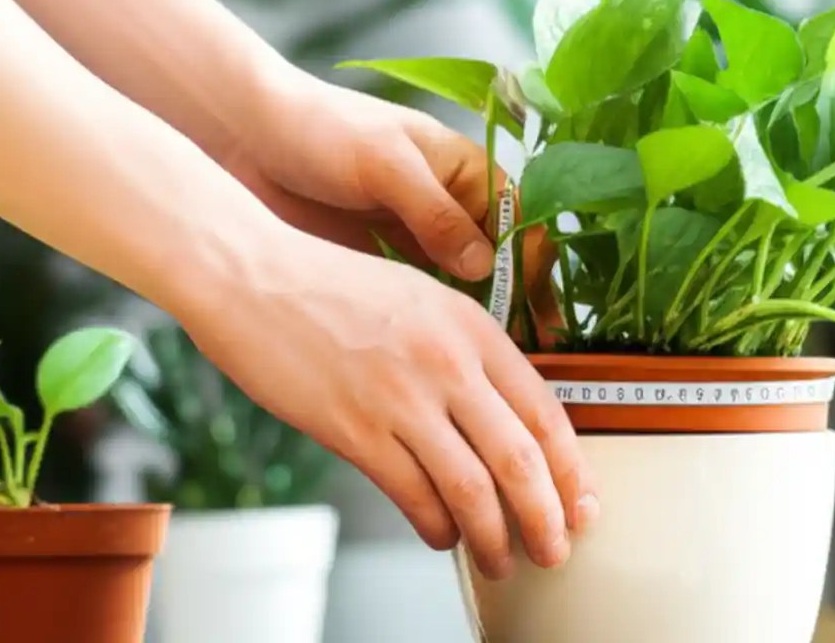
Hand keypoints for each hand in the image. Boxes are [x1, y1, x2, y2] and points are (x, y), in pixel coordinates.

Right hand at [179, 226, 597, 578]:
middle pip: (520, 460)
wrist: (252, 274)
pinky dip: (436, 528)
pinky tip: (442, 538)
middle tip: (554, 550)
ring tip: (503, 562)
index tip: (581, 503)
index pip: (545, 411)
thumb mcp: (420, 298)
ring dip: (494, 538)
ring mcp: (401, 399)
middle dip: (546, 518)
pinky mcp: (354, 430)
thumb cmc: (331, 285)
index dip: (571, 469)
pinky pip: (413, 496)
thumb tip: (501, 417)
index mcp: (471, 326)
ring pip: (472, 490)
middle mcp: (448, 363)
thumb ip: (466, 350)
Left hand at [227, 67, 560, 336]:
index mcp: (465, 169)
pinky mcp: (385, 268)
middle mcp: (451, 206)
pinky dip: (437, 327)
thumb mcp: (383, 164)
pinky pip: (425, 301)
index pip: (522, 221)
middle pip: (502, 262)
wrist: (242, 138)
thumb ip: (434, 213)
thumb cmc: (319, 131)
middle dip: (515, 305)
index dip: (533, 267)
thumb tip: (485, 265)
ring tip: (489, 368)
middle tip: (524, 354)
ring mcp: (418, 239)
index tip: (536, 312)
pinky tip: (441, 359)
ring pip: (467, 288)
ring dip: (479, 323)